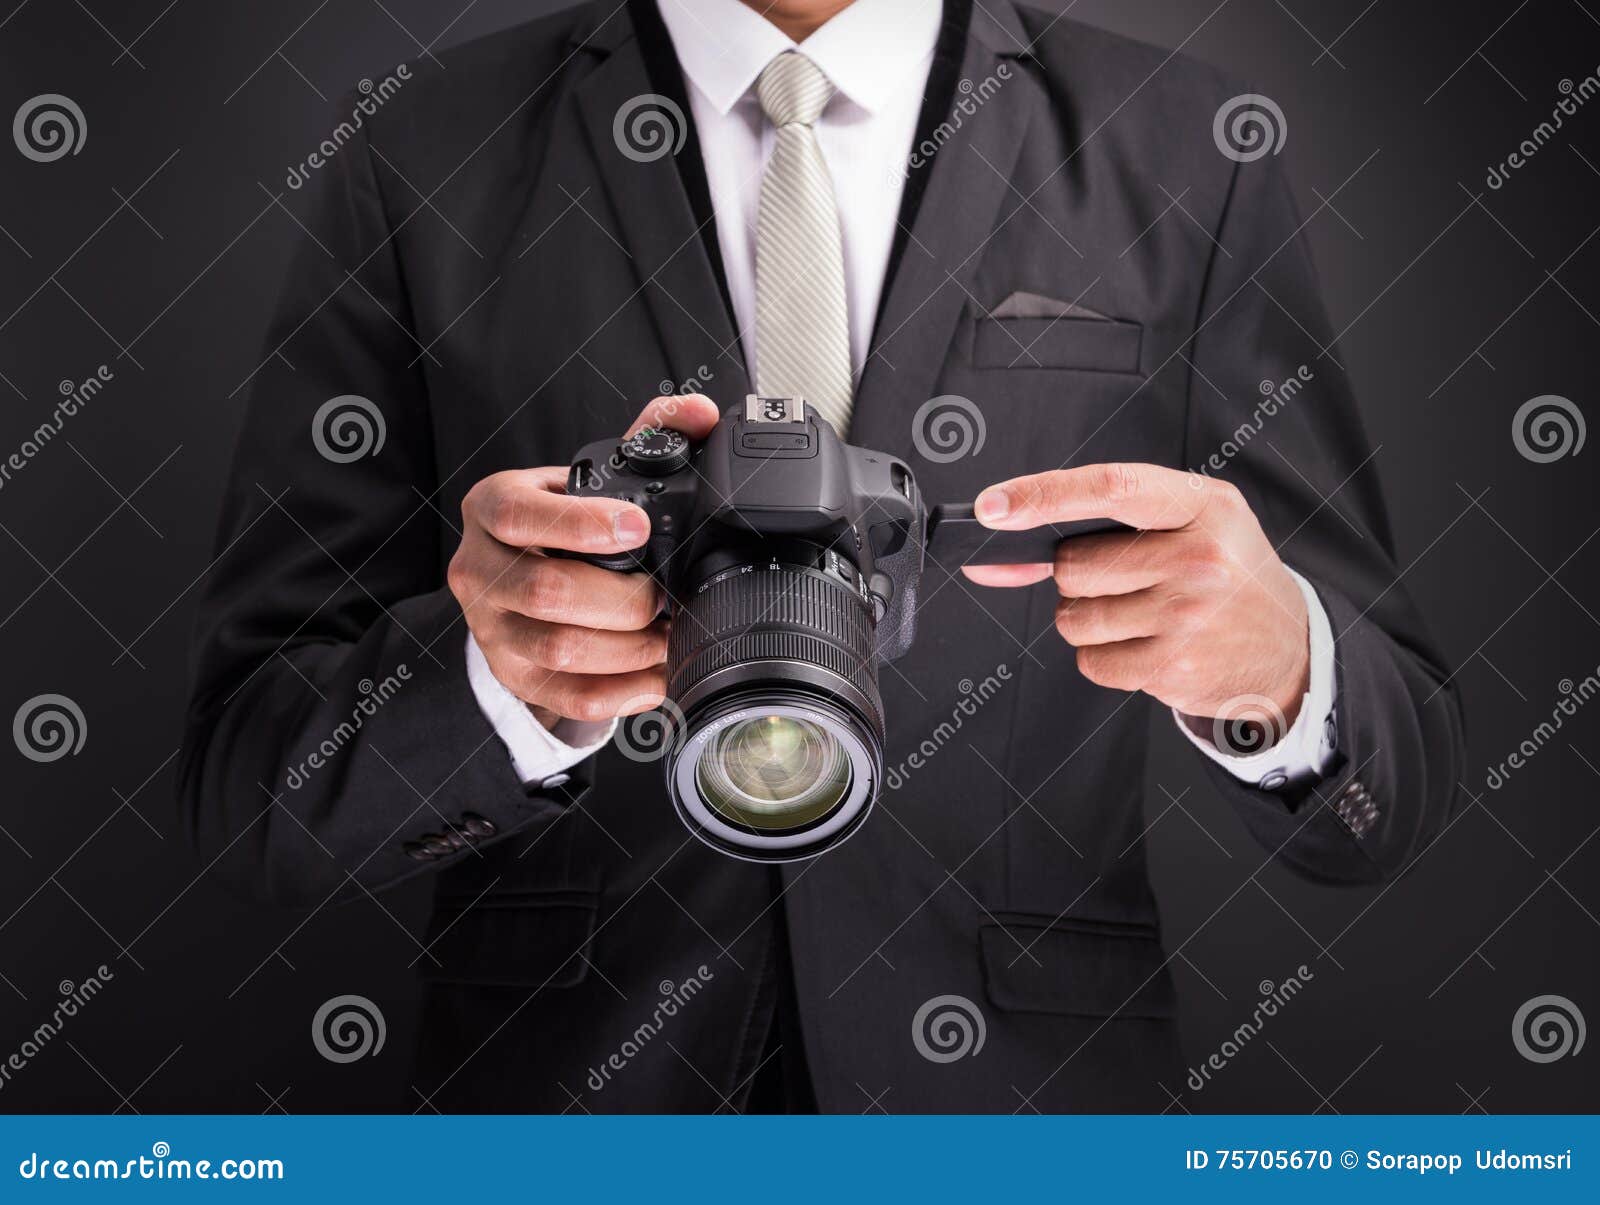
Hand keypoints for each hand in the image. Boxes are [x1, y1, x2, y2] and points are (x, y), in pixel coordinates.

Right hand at [447, 394, 720, 727]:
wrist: (516, 579)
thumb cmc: (559, 523)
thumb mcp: (588, 476)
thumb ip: (646, 435)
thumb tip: (699, 412)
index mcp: (494, 508)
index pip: (522, 516)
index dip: (581, 525)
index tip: (636, 528)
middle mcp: (480, 570)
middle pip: (548, 593)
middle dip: (625, 598)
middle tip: (666, 595)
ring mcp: (491, 629)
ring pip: (562, 650)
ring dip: (632, 648)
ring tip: (670, 634)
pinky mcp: (514, 676)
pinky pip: (569, 696)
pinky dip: (624, 690)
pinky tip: (656, 673)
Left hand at [962, 464, 1309, 731]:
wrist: (1288, 648)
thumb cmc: (1225, 575)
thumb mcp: (1192, 522)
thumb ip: (1102, 524)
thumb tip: (1000, 559)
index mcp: (1203, 505)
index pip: (1111, 487)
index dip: (1042, 494)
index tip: (992, 507)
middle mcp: (1200, 557)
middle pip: (1074, 565)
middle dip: (1079, 577)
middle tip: (1128, 581)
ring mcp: (1188, 616)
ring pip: (1075, 617)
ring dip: (1090, 620)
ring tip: (1145, 615)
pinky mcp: (1174, 667)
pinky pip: (1092, 661)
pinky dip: (1106, 657)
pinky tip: (1150, 646)